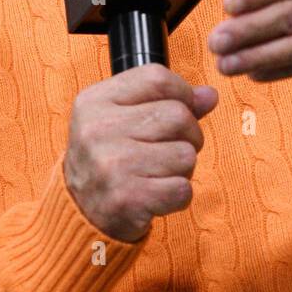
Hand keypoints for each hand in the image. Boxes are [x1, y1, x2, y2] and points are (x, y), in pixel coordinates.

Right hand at [63, 64, 217, 242]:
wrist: (81, 213)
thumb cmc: (111, 157)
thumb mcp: (126, 118)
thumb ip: (169, 101)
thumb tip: (210, 95)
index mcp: (95, 101)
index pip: (157, 78)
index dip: (181, 93)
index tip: (178, 110)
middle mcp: (98, 129)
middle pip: (178, 116)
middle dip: (188, 135)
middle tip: (168, 151)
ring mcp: (111, 165)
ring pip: (186, 154)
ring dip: (183, 168)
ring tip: (158, 174)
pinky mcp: (126, 199)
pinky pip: (183, 189)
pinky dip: (178, 196)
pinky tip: (156, 195)